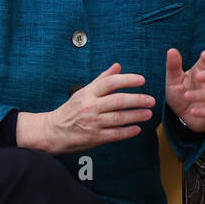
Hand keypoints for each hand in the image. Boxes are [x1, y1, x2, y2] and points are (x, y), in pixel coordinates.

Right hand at [18, 62, 153, 154]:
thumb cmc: (71, 110)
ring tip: (148, 113)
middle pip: (118, 101)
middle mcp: (90, 107)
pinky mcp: (94, 138)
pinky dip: (127, 132)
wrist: (53, 131)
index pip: (110, 83)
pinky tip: (137, 129)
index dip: (127, 80)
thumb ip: (102, 79)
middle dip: (137, 100)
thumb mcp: (84, 92)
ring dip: (136, 116)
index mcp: (88, 93)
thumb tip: (117, 66)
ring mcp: (92, 123)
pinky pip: (115, 134)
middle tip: (151, 100)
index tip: (142, 80)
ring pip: (118, 118)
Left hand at [165, 48, 204, 132]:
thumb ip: (173, 66)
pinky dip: (203, 111)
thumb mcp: (172, 80)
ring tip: (186, 96)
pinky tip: (193, 111)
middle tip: (198, 76)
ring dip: (201, 95)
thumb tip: (172, 51)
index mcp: (201, 72)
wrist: (181, 116)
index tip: (204, 55)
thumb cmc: (180, 95)